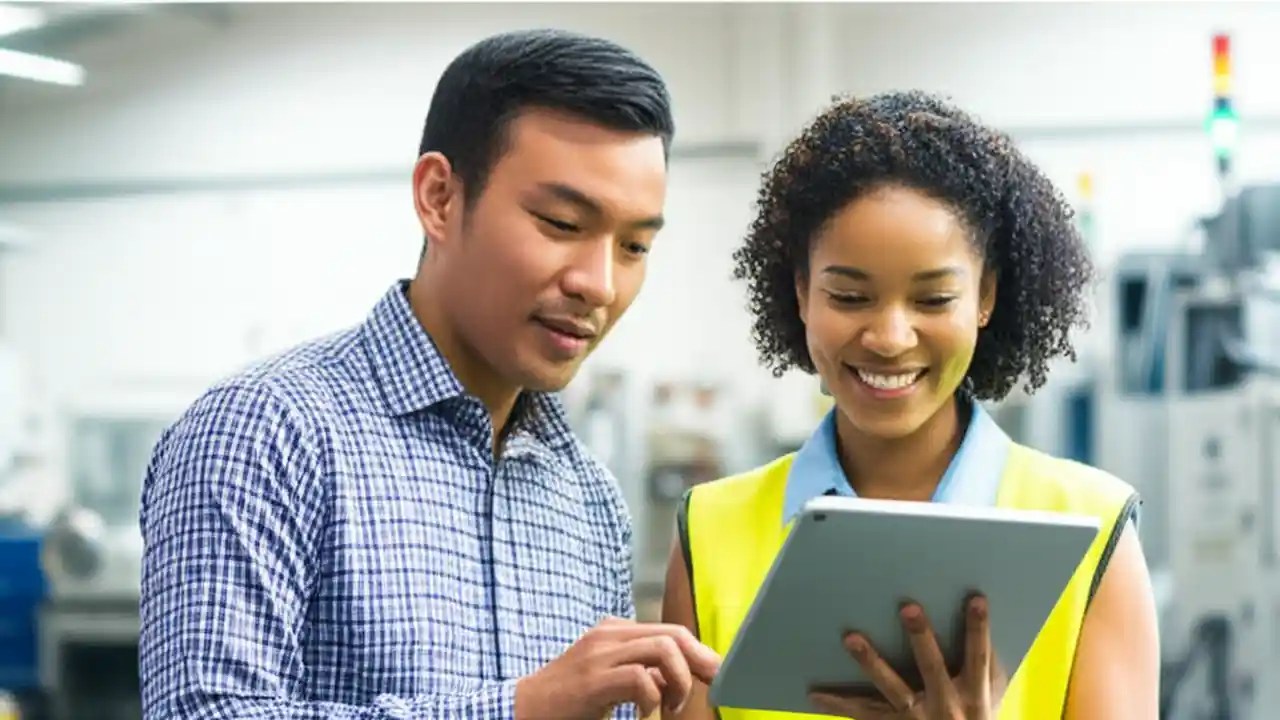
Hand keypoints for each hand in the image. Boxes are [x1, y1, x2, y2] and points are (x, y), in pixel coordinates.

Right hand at [515, 616, 721, 719]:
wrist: (524, 709)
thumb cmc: (569, 700)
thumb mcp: (611, 680)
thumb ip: (642, 674)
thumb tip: (677, 678)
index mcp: (615, 631)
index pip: (671, 631)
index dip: (699, 652)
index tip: (715, 674)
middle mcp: (609, 634)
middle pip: (674, 634)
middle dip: (701, 661)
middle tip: (713, 687)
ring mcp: (600, 654)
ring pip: (663, 649)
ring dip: (680, 682)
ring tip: (671, 707)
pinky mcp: (593, 679)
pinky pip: (641, 678)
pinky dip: (653, 699)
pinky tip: (645, 713)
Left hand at [808, 596, 1006, 718]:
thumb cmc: (976, 715)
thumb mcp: (990, 693)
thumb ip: (985, 661)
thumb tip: (974, 615)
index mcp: (974, 694)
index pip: (978, 657)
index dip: (978, 629)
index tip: (976, 598)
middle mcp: (946, 706)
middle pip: (932, 667)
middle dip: (921, 638)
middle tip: (908, 607)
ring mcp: (916, 719)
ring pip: (892, 689)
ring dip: (871, 661)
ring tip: (850, 637)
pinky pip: (863, 714)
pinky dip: (838, 704)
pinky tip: (814, 693)